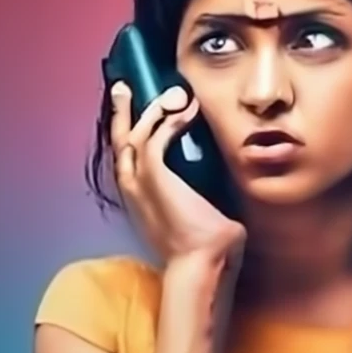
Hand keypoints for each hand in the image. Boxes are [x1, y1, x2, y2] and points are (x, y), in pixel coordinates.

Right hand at [109, 82, 246, 269]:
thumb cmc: (208, 250)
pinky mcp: (154, 176)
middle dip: (121, 113)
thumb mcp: (206, 217)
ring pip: (132, 134)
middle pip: (117, 141)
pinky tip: (185, 110)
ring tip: (168, 92)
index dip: (131, 133)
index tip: (141, 116)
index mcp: (142, 199)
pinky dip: (167, 119)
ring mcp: (140, 183)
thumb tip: (233, 197)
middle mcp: (134, 190)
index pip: (128, 159)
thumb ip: (211, 201)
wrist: (203, 263)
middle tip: (123, 88)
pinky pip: (153, 137)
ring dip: (149, 109)